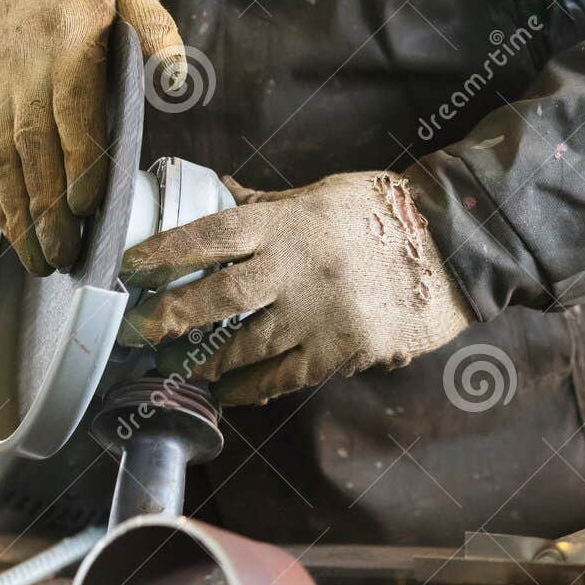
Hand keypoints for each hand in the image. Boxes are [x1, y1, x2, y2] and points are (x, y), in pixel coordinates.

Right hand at [0, 0, 183, 274]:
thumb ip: (155, 28)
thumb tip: (175, 79)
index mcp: (67, 39)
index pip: (72, 107)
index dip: (78, 159)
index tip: (88, 205)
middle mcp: (21, 69)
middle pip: (32, 146)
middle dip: (46, 207)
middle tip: (64, 255)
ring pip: (0, 160)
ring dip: (16, 214)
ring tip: (38, 259)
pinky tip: (11, 231)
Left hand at [118, 172, 473, 404]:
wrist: (455, 245)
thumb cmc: (380, 212)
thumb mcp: (318, 194)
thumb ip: (264, 203)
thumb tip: (212, 193)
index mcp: (285, 222)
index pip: (210, 235)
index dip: (164, 252)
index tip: (130, 266)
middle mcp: (296, 268)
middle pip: (217, 296)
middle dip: (170, 318)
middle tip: (138, 332)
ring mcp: (320, 313)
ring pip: (246, 345)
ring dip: (205, 361)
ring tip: (176, 367)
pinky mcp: (344, 349)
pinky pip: (284, 376)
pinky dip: (251, 387)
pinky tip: (228, 392)